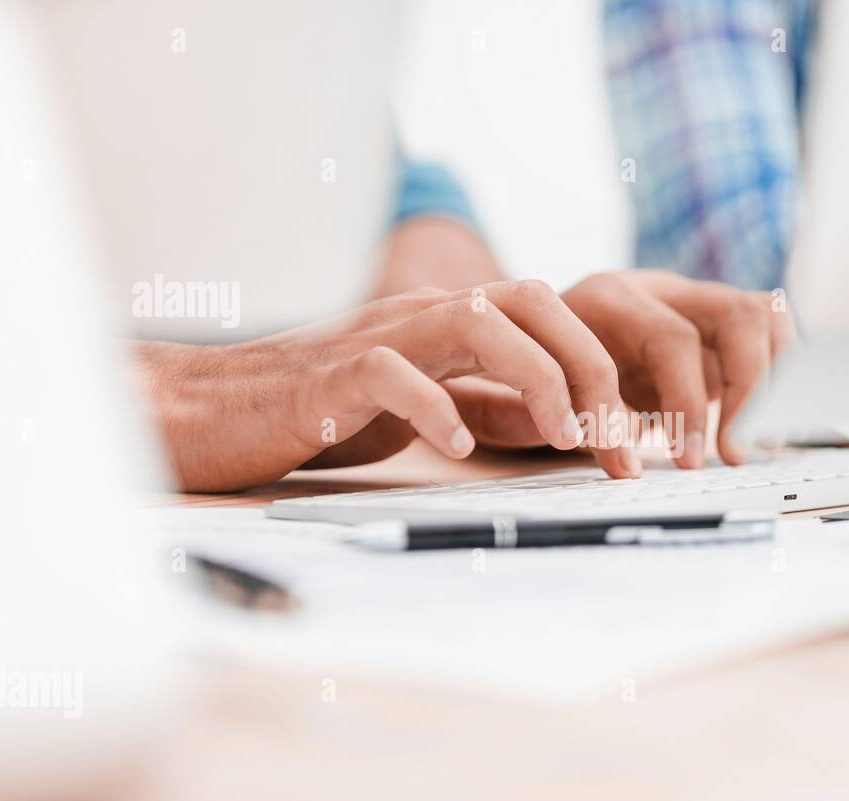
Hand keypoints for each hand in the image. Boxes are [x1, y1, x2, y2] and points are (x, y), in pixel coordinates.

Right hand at [135, 281, 637, 491]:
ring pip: (476, 322)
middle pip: (533, 303)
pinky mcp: (330, 376)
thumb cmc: (329, 411)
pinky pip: (392, 374)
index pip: (551, 316)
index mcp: (452, 321)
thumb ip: (489, 400)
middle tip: (619, 447)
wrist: (217, 409)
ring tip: (565, 439)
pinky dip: (434, 407)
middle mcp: (423, 315)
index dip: (604, 373)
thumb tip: (566, 422)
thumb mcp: (430, 403)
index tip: (631, 446)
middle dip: (593, 370)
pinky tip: (458, 449)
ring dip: (537, 379)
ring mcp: (378, 337)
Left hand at [561, 270, 795, 466]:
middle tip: (734, 452)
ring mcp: (693, 300)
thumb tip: (631, 463)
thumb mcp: (552, 398)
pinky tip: (765, 422)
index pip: (673, 340)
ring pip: (764, 316)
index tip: (689, 460)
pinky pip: (769, 330)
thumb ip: (594, 421)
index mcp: (612, 298)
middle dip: (747, 390)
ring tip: (761, 440)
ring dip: (773, 380)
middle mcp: (660, 289)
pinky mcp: (715, 324)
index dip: (687, 404)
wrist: (538, 345)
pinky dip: (779, 373)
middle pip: (738, 315)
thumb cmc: (545, 375)